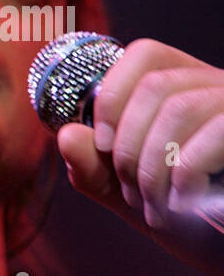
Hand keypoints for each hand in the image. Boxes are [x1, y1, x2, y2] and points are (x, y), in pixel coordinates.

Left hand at [56, 37, 223, 274]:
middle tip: (133, 195)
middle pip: (156, 85)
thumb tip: (67, 135)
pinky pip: (216, 131)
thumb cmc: (189, 221)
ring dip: (153, 169)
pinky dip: (185, 173)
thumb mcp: (130, 194)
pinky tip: (183, 202)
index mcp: (189, 89)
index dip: (113, 95)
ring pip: (180, 108)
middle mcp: (221, 86)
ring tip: (156, 208)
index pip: (145, 55)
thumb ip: (93, 168)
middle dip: (128, 148)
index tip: (102, 145)